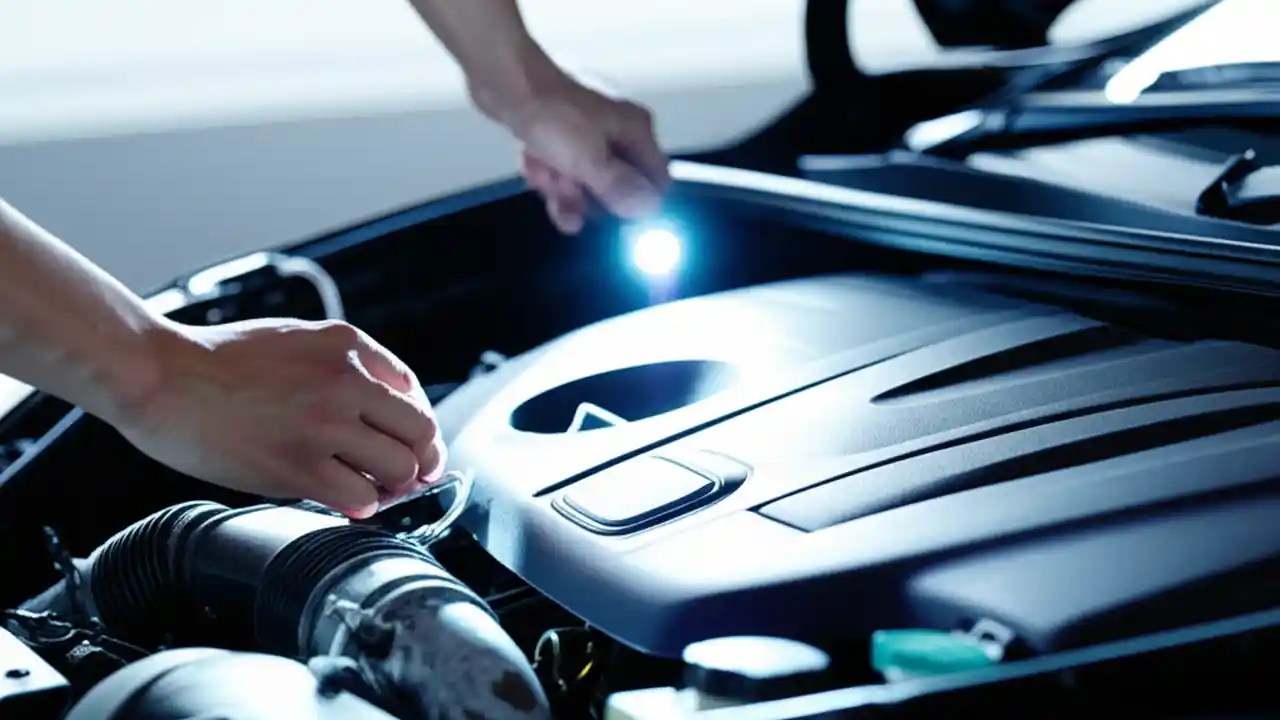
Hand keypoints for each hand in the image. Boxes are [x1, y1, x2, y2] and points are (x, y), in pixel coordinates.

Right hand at [113, 318, 444, 518]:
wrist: (160, 377)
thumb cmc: (220, 362)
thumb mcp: (298, 339)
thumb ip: (347, 365)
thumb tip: (392, 405)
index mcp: (348, 346)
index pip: (415, 393)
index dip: (417, 427)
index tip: (412, 446)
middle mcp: (345, 382)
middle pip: (421, 433)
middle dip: (419, 460)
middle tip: (407, 476)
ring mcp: (324, 426)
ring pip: (399, 469)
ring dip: (390, 485)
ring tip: (368, 487)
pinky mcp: (298, 466)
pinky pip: (360, 498)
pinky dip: (361, 505)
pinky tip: (344, 500)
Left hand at [489, 69, 670, 233]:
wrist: (505, 86)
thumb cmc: (553, 119)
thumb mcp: (589, 160)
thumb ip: (621, 188)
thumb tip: (650, 210)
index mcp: (637, 134)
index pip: (656, 182)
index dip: (637, 204)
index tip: (611, 212)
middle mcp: (620, 138)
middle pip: (616, 192)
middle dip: (585, 196)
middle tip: (565, 182)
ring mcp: (590, 142)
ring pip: (584, 188)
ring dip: (560, 188)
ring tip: (543, 169)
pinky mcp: (564, 145)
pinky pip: (562, 176)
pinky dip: (546, 175)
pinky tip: (532, 160)